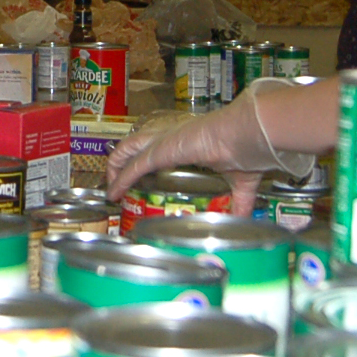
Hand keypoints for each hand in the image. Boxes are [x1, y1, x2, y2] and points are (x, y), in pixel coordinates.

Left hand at [106, 80, 315, 209]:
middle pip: (134, 145)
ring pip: (126, 150)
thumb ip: (237, 201)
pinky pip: (132, 166)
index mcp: (187, 142)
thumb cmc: (245, 152)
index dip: (145, 161)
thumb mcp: (240, 182)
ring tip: (110, 189)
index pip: (158, 147)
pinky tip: (113, 192)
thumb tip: (242, 219)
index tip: (141, 180)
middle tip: (117, 185)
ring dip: (114, 169)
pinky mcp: (158, 151)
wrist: (246, 137)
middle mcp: (170, 138)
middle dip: (121, 163)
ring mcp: (162, 142)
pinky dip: (120, 179)